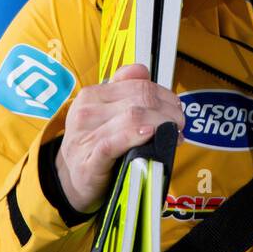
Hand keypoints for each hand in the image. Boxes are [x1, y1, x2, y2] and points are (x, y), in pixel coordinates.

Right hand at [54, 63, 184, 214]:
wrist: (74, 181)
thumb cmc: (96, 146)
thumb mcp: (105, 114)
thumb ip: (123, 90)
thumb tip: (142, 70)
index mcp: (92, 95)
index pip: (138, 84)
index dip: (164, 94)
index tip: (175, 107)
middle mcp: (86, 112)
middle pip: (140, 99)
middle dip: (168, 110)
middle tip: (179, 123)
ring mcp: (86, 136)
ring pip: (133, 117)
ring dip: (162, 124)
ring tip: (173, 134)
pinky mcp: (89, 161)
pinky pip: (115, 142)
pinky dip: (135, 135)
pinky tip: (150, 134)